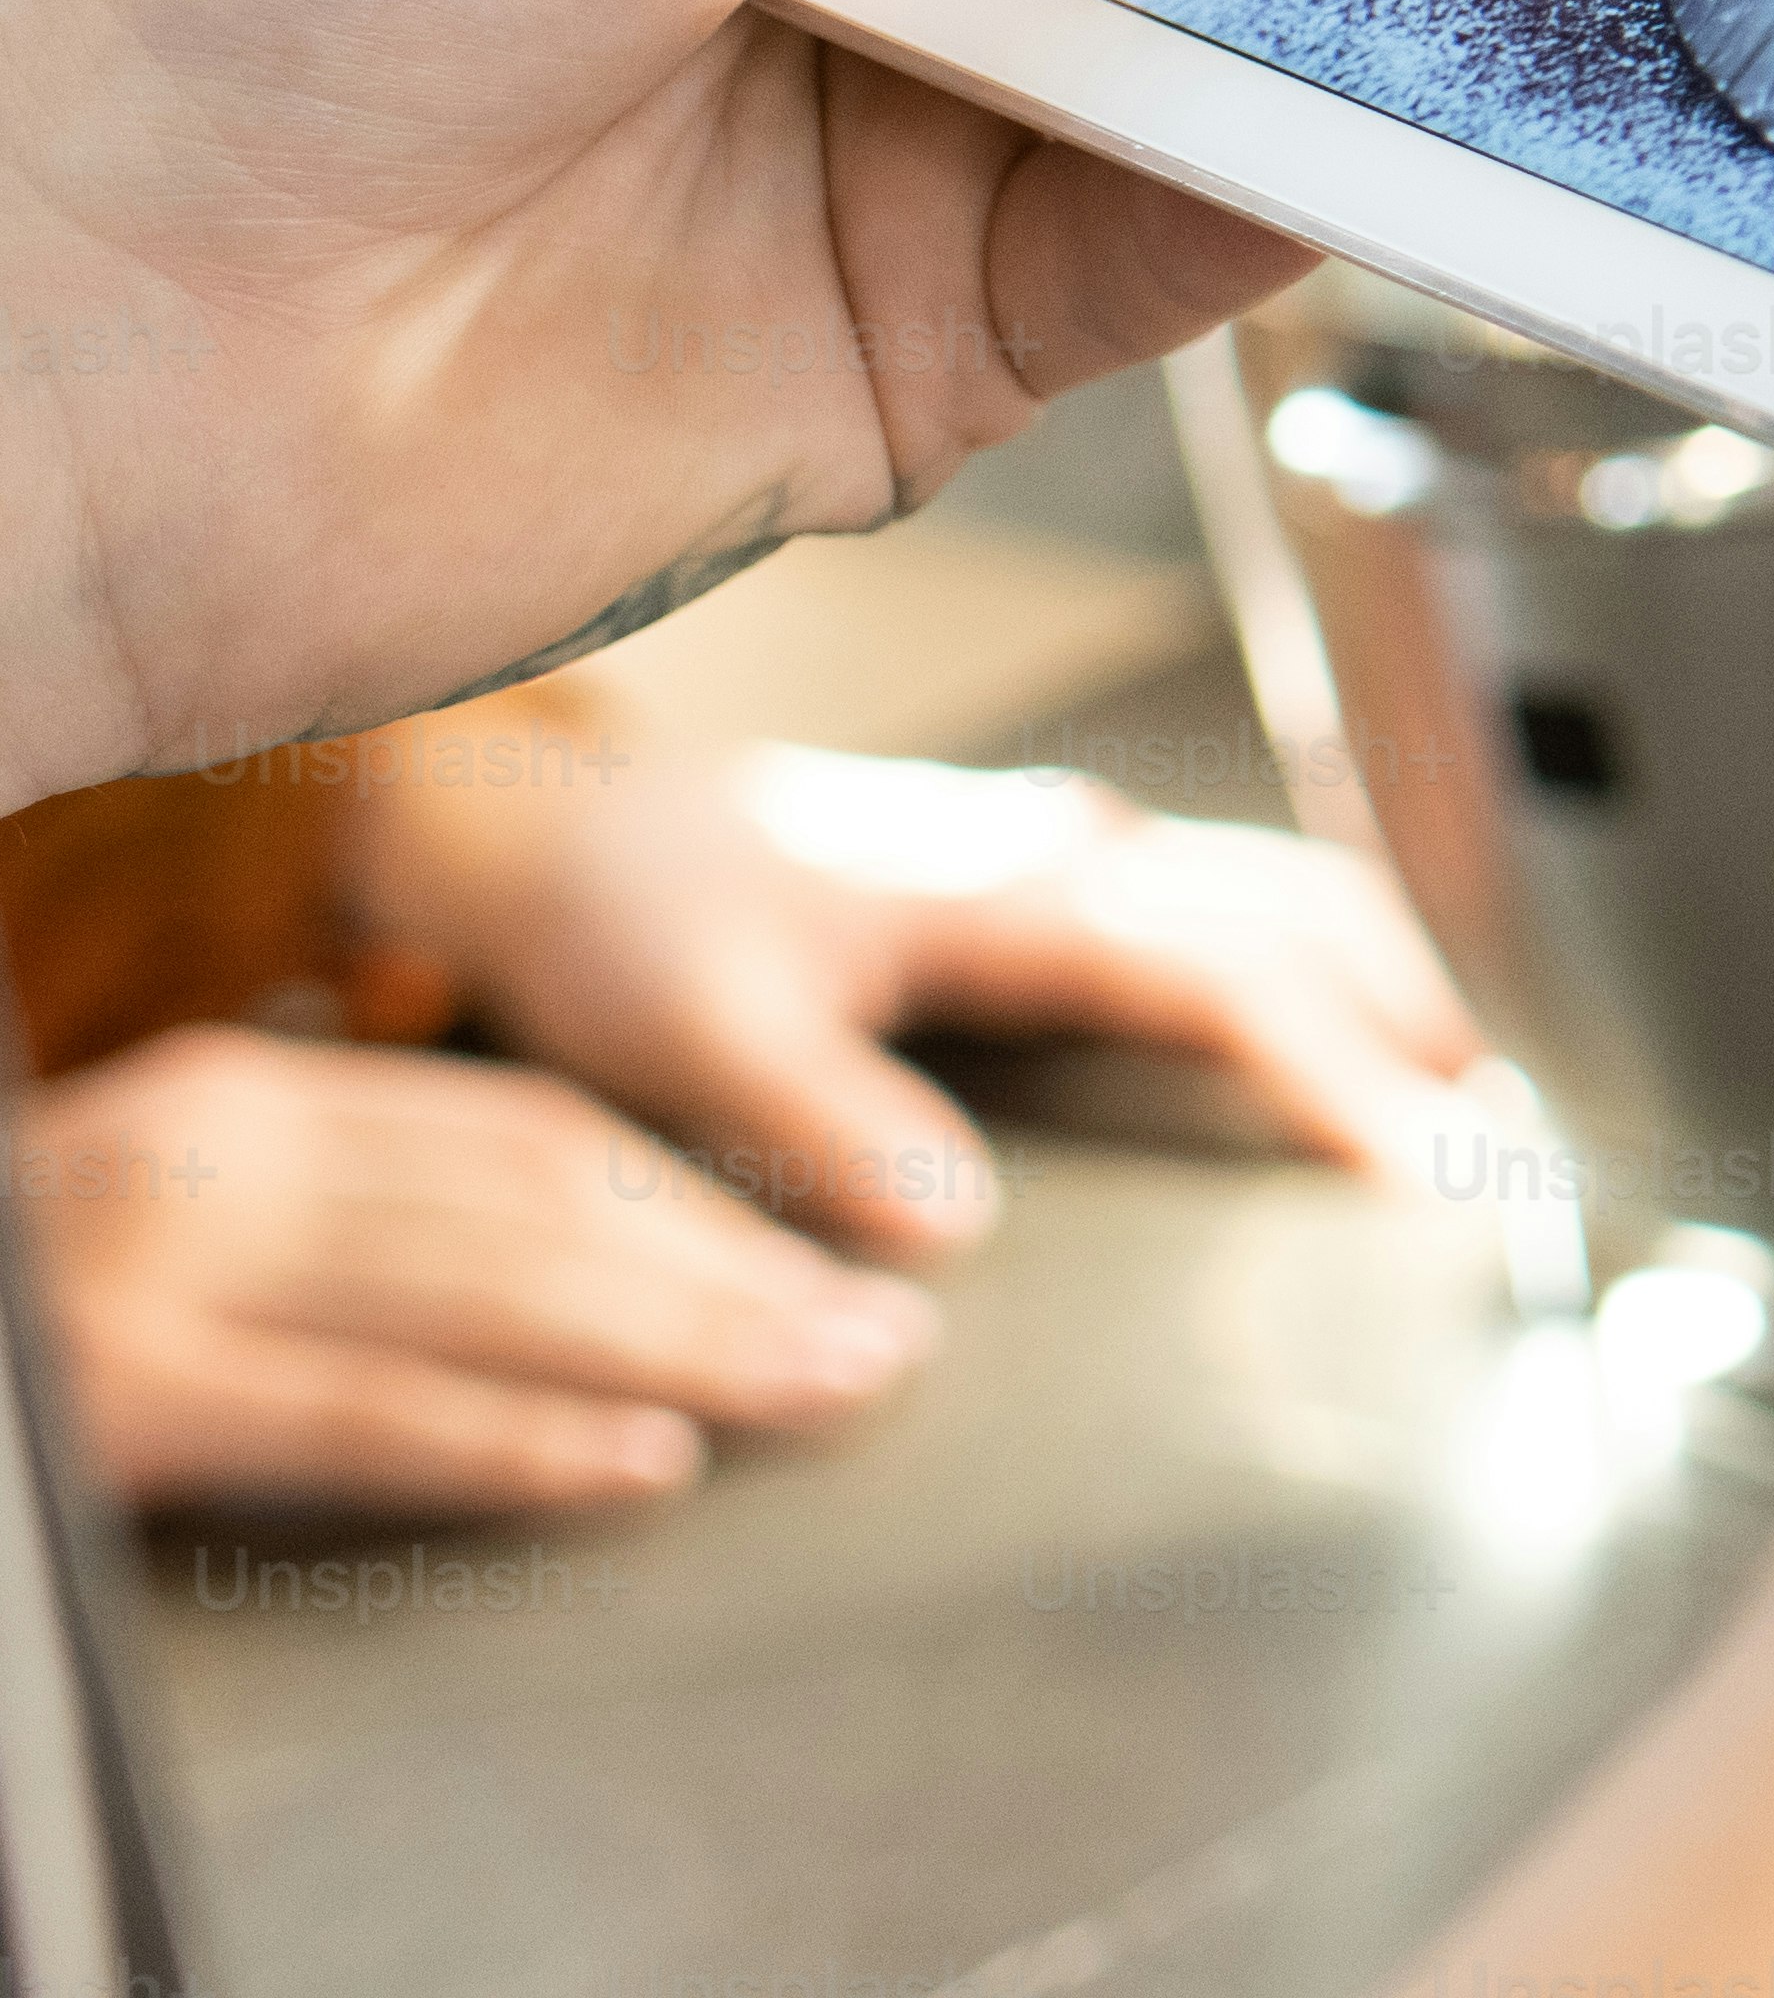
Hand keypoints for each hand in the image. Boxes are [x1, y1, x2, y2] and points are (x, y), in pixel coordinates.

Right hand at [29, 1029, 941, 1515]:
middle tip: (892, 1342)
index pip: (518, 1142)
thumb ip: (324, 1218)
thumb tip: (561, 1276)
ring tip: (835, 1391)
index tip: (839, 1257)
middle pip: (535, 1215)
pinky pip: (359, 1423)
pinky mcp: (116, 1400)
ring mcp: (151, 1274)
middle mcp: (205, 1156)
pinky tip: (649, 1469)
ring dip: (688, 1346)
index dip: (694, 1199)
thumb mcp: (169, 1217)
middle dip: (736, 1275)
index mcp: (231, 1100)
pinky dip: (517, 1444)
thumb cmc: (32, 1285)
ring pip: (482, 1302)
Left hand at [332, 706, 1480, 1268]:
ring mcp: (1070, 850)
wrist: (560, 832)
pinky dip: (1320, 962)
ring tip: (1458, 1099)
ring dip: (1384, 983)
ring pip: (1285, 893)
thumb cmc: (624, 924)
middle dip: (1419, 1023)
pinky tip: (1332, 1030)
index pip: (1231, 983)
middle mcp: (1071, 852)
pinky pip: (1233, 903)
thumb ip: (827, 1127)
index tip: (1425, 1167)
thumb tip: (962, 1227)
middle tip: (1504, 1156)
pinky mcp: (1051, 871)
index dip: (1342, 1074)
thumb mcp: (692, 1039)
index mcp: (1015, 891)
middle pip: (1306, 914)